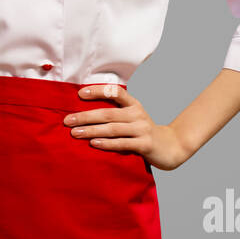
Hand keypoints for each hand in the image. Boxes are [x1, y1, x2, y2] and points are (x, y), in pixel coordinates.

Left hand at [64, 84, 192, 171]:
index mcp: (134, 105)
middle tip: (67, 120)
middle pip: (108, 113)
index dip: (97, 91)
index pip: (115, 92)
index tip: (79, 93)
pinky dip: (107, 143)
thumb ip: (115, 113)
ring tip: (75, 133)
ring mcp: (142, 129)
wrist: (171, 147)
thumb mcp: (132, 118)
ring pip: (112, 129)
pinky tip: (94, 144)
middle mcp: (138, 114)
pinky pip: (122, 143)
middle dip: (85, 116)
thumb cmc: (143, 132)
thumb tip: (84, 115)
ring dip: (92, 131)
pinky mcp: (145, 144)